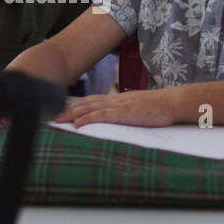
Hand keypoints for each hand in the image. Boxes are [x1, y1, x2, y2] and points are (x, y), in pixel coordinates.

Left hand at [54, 90, 175, 127]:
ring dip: (71, 114)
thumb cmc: (158, 108)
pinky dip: (89, 118)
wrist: (173, 102)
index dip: (73, 106)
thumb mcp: (136, 110)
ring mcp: (119, 105)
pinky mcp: (125, 112)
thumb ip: (123, 114)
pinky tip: (78, 124)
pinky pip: (103, 115)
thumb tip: (114, 120)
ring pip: (89, 107)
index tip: (59, 111)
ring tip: (57, 120)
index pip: (89, 101)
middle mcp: (114, 100)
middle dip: (66, 110)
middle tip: (49, 116)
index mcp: (116, 100)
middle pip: (84, 103)